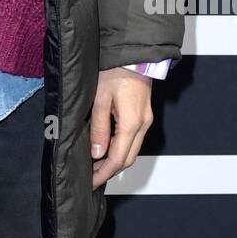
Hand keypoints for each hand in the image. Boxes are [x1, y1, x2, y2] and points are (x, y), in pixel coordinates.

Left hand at [90, 67, 152, 188]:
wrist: (134, 55)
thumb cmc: (115, 72)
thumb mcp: (100, 99)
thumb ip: (99, 127)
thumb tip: (98, 153)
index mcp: (132, 124)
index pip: (117, 159)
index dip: (103, 173)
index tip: (90, 182)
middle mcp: (143, 125)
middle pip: (128, 159)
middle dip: (109, 171)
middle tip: (91, 177)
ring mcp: (146, 120)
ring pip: (132, 150)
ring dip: (116, 161)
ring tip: (96, 165)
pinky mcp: (144, 114)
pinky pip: (134, 139)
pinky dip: (121, 149)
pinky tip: (108, 148)